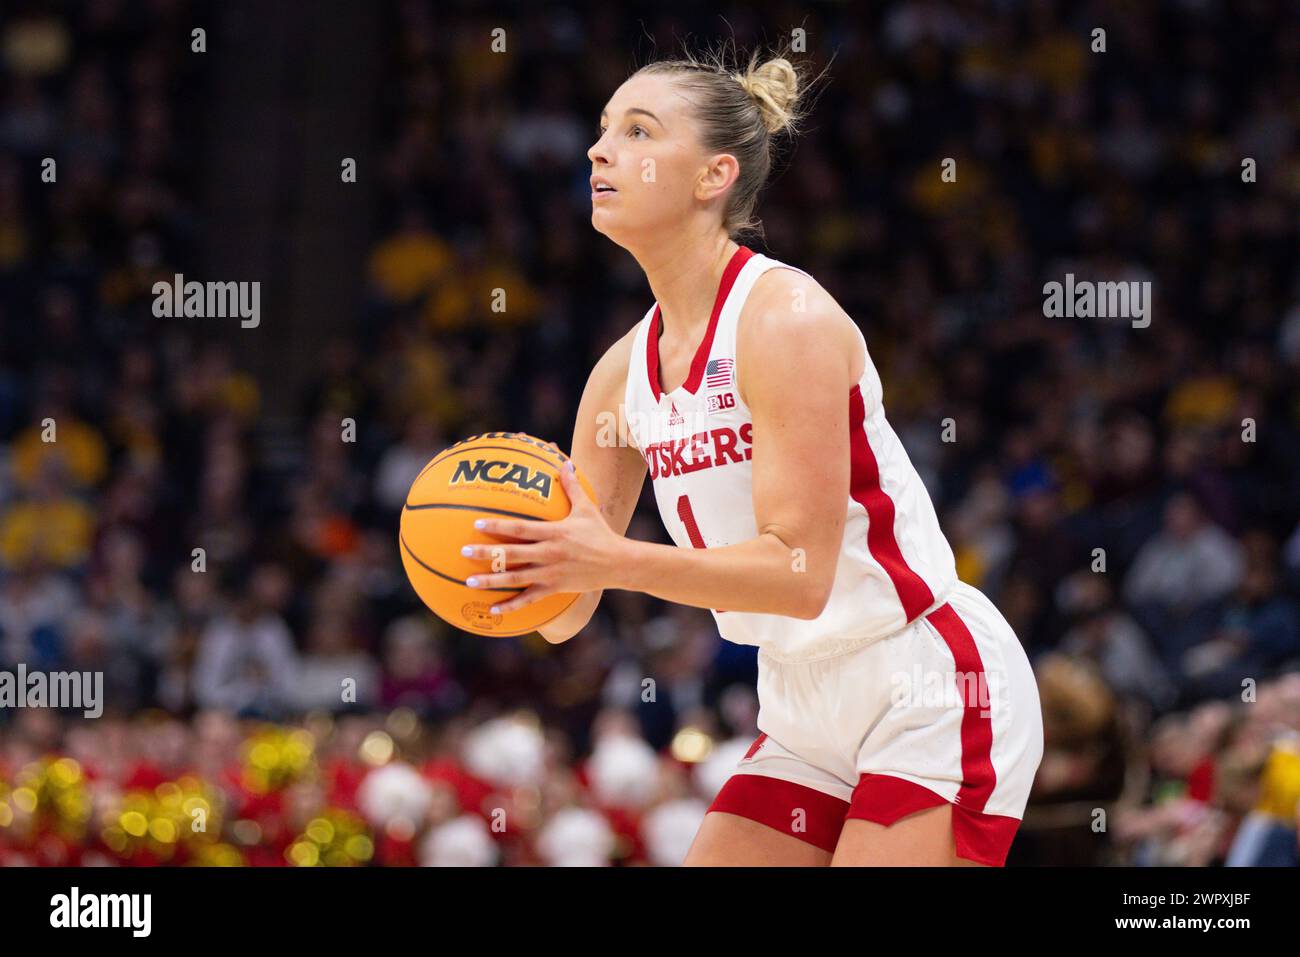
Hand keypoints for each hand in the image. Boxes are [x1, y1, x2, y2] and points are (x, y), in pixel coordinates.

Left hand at [460, 459, 626, 613]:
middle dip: (486, 553)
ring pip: (516, 579)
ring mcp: (551, 573)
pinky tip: (492, 610)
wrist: (618, 563)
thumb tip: (565, 462)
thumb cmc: (600, 533)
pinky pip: (529, 599)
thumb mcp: (586, 508)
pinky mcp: (554, 589)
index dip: (498, 526)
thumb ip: (572, 487)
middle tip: (463, 552)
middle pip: (512, 554)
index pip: (520, 529)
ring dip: (491, 581)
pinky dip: (511, 606)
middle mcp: (549, 553)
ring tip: (468, 582)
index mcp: (554, 532)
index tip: (477, 524)